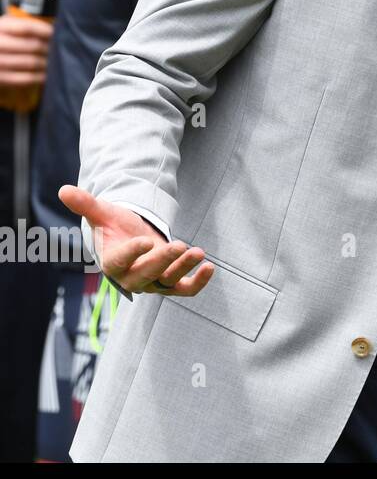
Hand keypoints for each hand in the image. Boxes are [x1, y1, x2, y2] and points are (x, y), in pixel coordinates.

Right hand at [0, 13, 51, 87]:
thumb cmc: (3, 39)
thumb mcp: (8, 26)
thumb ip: (26, 27)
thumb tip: (53, 33)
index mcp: (0, 28)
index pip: (27, 28)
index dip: (46, 31)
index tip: (57, 34)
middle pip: (33, 46)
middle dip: (50, 48)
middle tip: (60, 50)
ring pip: (32, 62)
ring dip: (47, 62)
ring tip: (55, 62)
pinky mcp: (1, 78)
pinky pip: (26, 78)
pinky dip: (40, 77)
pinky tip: (46, 74)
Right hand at [59, 184, 213, 295]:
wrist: (133, 241)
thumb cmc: (116, 228)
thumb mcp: (103, 214)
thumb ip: (86, 204)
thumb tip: (64, 189)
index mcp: (112, 263)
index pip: (120, 262)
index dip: (132, 253)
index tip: (144, 241)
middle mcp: (132, 278)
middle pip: (146, 274)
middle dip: (162, 261)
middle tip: (179, 245)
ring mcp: (153, 282)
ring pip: (168, 282)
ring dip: (184, 268)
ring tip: (198, 251)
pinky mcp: (171, 283)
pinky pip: (185, 289)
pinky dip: (198, 282)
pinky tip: (210, 267)